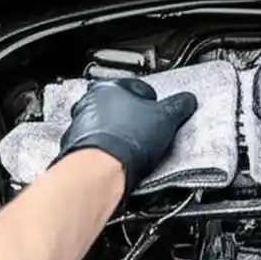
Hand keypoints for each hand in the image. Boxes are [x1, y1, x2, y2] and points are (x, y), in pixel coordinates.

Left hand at [56, 78, 196, 191]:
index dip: (154, 101)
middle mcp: (89, 102)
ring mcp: (78, 125)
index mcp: (110, 87)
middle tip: (146, 131)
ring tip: (131, 148)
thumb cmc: (126, 141)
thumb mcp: (165, 119)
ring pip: (104, 125)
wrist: (99, 172)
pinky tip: (115, 159)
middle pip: (118, 106)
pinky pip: (93, 145)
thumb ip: (178, 106)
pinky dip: (103, 150)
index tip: (160, 112)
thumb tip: (187, 101)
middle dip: (132, 118)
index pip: (138, 88)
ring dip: (116, 133)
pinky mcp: (73, 148)